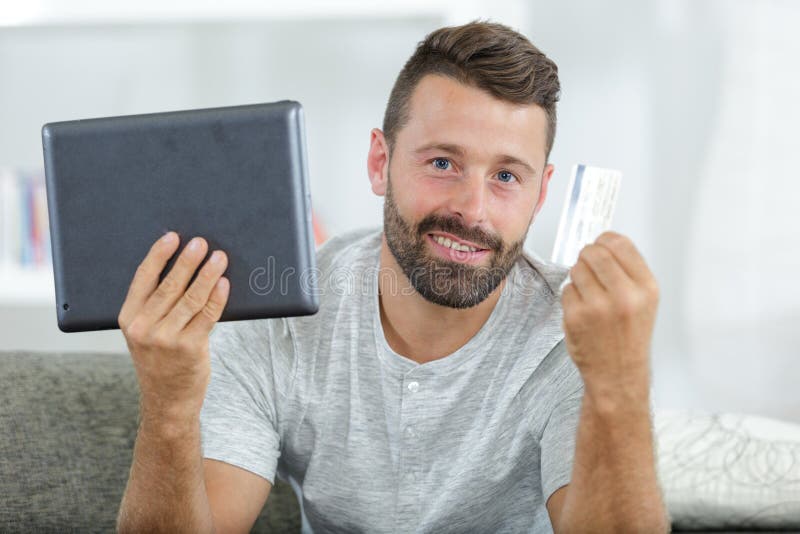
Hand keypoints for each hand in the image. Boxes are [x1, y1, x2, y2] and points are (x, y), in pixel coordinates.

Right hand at [117, 232, 229, 425]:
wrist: (168, 401)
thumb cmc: (161, 360)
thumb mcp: (145, 333)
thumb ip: (155, 306)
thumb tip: (183, 268)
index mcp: (128, 319)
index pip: (143, 279)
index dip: (159, 255)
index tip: (172, 237)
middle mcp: (144, 328)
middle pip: (169, 285)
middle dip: (188, 261)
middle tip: (201, 242)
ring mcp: (166, 339)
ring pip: (191, 298)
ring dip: (207, 274)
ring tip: (219, 258)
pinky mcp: (190, 348)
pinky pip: (207, 316)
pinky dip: (217, 297)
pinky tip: (224, 283)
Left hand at [560, 231, 658, 401]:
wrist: (618, 374)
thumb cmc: (629, 337)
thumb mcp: (643, 301)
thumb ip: (628, 271)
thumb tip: (605, 243)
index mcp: (646, 288)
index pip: (620, 244)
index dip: (605, 241)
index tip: (601, 245)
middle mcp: (624, 295)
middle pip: (593, 252)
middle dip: (587, 256)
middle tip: (588, 266)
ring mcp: (598, 306)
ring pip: (576, 269)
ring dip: (578, 278)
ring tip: (589, 295)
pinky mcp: (576, 316)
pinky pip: (566, 290)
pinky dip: (571, 297)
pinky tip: (582, 312)